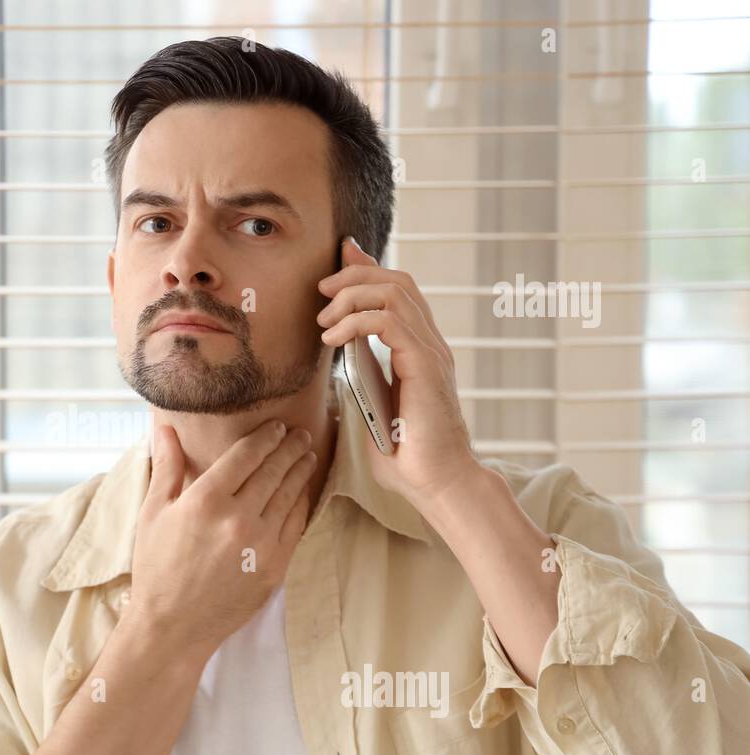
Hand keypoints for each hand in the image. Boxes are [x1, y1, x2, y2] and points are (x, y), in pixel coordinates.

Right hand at [127, 419, 316, 662]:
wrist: (173, 625)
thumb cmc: (157, 567)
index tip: (277, 426)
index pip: (246, 455)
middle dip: (289, 448)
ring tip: (306, 455)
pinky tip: (302, 492)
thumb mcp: (153, 513)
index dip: (265, 437)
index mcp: (205, 501)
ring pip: (288, 496)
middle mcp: (238, 518)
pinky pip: (295, 526)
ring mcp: (261, 544)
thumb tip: (165, 429)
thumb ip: (166, 467)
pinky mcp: (275, 567)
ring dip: (300, 471)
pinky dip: (301, 504)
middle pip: (273, 471)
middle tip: (300, 434)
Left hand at [316, 235, 481, 505]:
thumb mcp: (372, 408)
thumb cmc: (405, 457)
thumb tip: (339, 366)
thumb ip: (360, 381)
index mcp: (419, 350)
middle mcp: (429, 344)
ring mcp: (431, 352)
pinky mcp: (425, 365)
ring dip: (352, 296)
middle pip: (397, 280)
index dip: (368, 269)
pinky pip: (390, 321)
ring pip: (394, 292)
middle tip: (323, 291)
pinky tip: (334, 339)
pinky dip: (357, 320)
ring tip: (325, 321)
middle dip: (355, 274)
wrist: (435, 483)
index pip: (398, 292)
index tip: (336, 266)